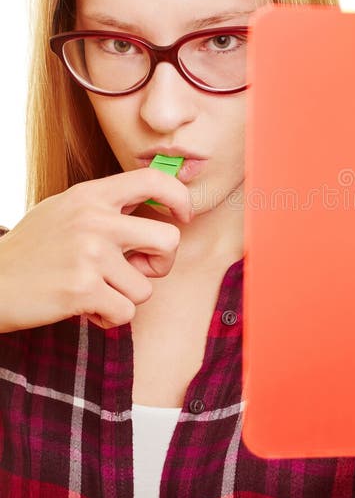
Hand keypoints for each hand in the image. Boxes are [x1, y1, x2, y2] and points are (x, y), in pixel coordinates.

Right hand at [0, 168, 192, 331]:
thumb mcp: (64, 211)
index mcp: (90, 196)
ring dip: (124, 297)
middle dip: (161, 265)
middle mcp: (94, 220)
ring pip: (146, 287)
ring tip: (94, 291)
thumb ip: (105, 207)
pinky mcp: (83, 289)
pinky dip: (108, 317)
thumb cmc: (31, 252)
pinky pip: (125, 312)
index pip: (153, 180)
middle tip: (137, 271)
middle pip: (168, 241)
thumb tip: (155, 203)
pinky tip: (85, 307)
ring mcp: (89, 254)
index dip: (179, 197)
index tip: (182, 216)